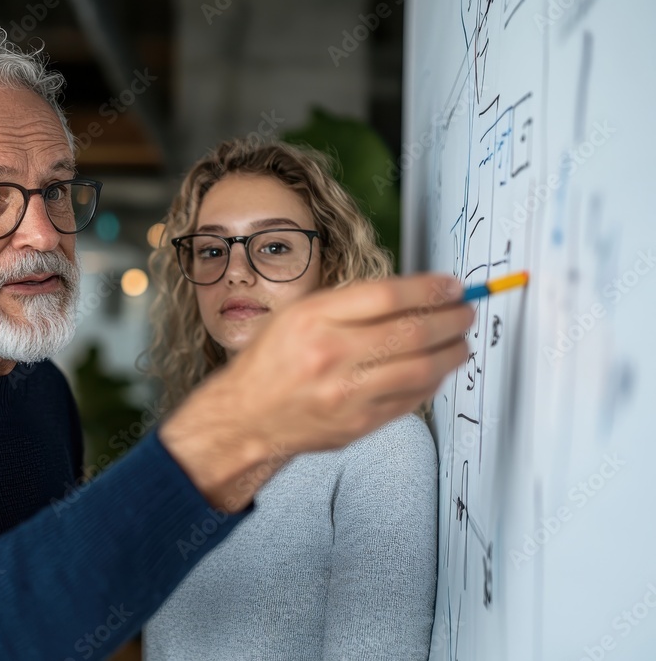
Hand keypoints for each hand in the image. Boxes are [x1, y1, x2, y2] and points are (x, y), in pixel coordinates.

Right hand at [160, 273, 473, 510]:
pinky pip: (412, 400)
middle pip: (412, 331)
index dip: (429, 289)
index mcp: (313, 319)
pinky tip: (436, 369)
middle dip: (451, 318)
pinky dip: (432, 381)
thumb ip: (350, 303)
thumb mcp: (298, 314)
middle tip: (465, 311)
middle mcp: (329, 355)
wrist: (246, 416)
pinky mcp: (358, 424)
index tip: (449, 285)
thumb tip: (414, 294)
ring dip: (452, 351)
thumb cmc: (271, 362)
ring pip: (421, 369)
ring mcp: (346, 394)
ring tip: (460, 341)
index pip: (387, 296)